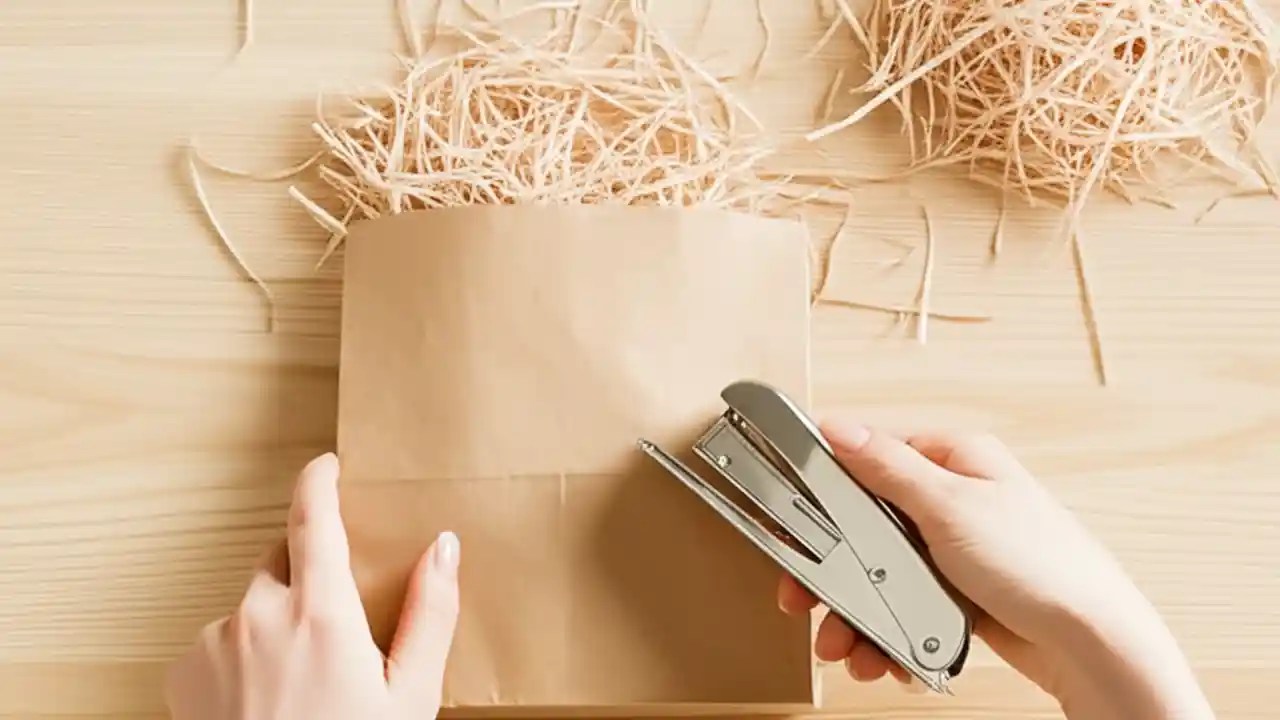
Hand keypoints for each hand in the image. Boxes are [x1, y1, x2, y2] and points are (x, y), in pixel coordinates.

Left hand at [165, 453, 459, 719]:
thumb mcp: (411, 695)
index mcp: (321, 613)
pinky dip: (242, 653)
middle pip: (282, 559)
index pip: (314, 519)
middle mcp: (258, 616)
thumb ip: (431, 612)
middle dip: (308, 570)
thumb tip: (444, 546)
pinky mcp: (183, 675)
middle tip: (337, 619)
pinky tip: (265, 696)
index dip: (319, 481)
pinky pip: (219, 641)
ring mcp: (214, 644)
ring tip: (303, 677)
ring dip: (275, 619)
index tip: (327, 465)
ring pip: (251, 605)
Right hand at [778, 420, 1213, 719]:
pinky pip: (902, 604)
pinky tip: (881, 653)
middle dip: (831, 569)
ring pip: (878, 572)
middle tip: (801, 597)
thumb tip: (838, 427)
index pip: (868, 452)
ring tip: (845, 644)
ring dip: (854, 613)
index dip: (821, 482)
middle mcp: (951, 499)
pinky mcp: (957, 591)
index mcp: (953, 459)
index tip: (787, 510)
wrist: (1091, 644)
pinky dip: (885, 631)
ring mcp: (953, 547)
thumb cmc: (1042, 567)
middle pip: (863, 523)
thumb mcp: (950, 506)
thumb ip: (886, 466)